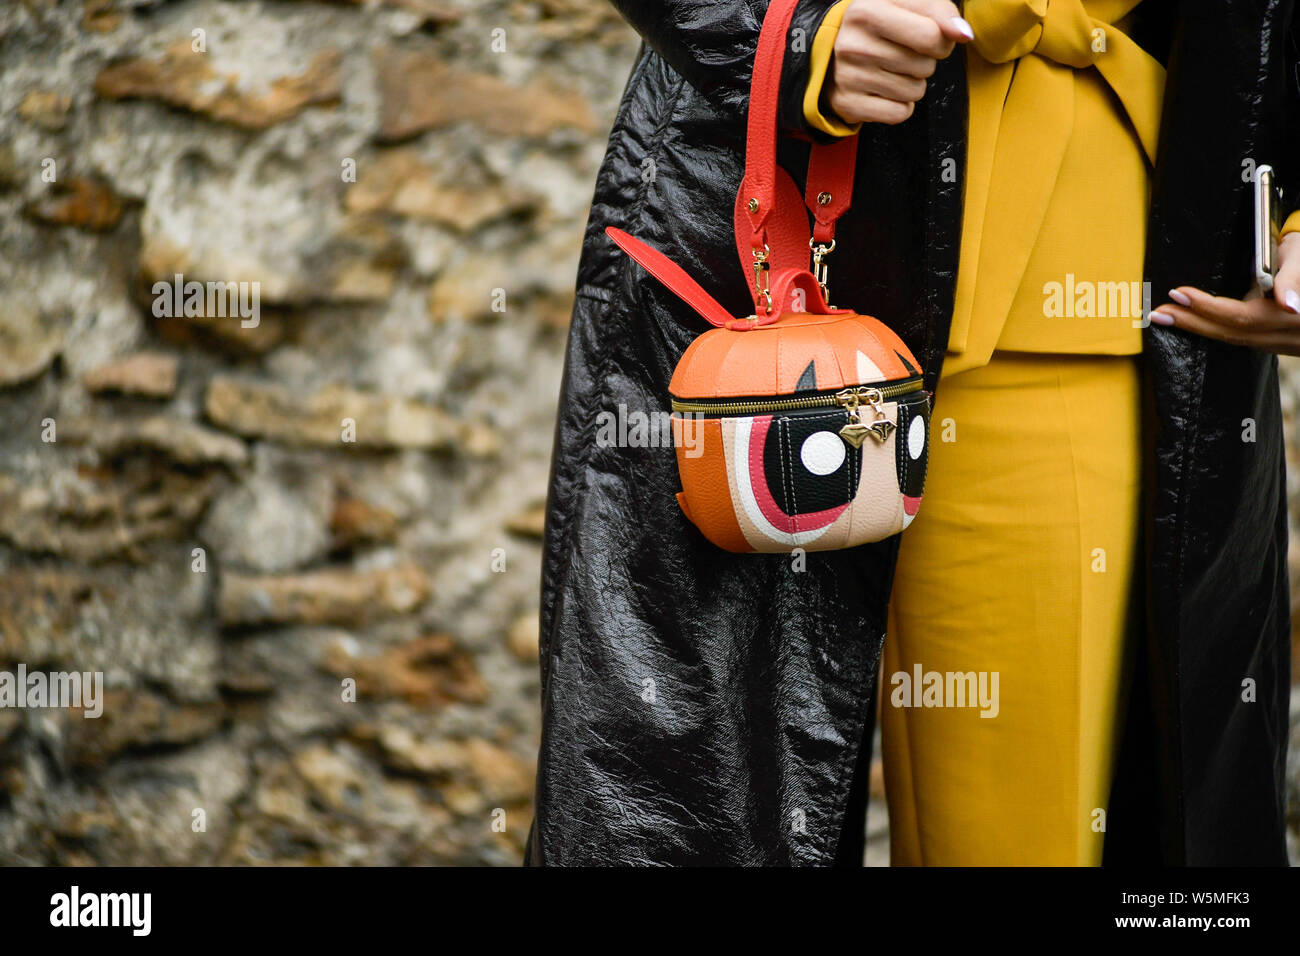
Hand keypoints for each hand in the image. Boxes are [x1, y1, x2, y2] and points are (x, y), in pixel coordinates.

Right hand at [826, 0, 972, 125]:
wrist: (831, 52)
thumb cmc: (880, 26)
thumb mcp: (906, 5)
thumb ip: (940, 11)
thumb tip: (964, 34)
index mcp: (866, 10)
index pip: (931, 36)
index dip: (941, 41)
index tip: (930, 39)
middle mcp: (853, 44)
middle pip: (925, 67)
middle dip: (924, 63)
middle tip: (903, 55)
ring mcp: (848, 77)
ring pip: (914, 92)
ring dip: (912, 84)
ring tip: (892, 71)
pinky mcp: (848, 105)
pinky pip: (899, 113)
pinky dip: (900, 106)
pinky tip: (885, 91)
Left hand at [1151, 233, 1299, 354]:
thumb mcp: (1298, 256)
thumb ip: (1293, 279)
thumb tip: (1287, 303)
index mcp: (1291, 314)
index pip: (1241, 316)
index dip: (1207, 307)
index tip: (1178, 293)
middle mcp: (1286, 334)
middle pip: (1232, 333)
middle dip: (1192, 323)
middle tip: (1159, 313)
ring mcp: (1283, 342)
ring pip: (1234, 340)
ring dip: (1198, 329)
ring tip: (1168, 317)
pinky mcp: (1277, 342)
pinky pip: (1240, 340)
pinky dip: (1214, 330)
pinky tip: (1194, 323)